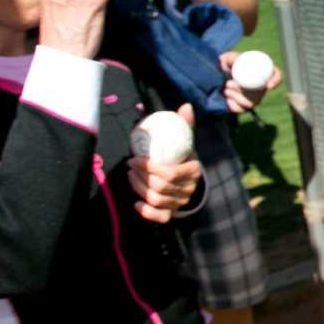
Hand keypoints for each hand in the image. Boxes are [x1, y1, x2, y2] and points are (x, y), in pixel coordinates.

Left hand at [128, 104, 201, 223]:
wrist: (187, 178)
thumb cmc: (182, 155)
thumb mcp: (185, 139)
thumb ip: (185, 124)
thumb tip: (185, 106)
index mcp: (194, 171)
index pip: (170, 173)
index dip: (148, 168)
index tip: (133, 159)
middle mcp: (189, 189)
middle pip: (160, 187)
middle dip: (140, 176)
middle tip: (129, 166)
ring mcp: (180, 202)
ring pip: (156, 200)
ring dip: (139, 188)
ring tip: (130, 177)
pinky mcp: (172, 213)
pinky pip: (160, 217)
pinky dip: (146, 211)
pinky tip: (136, 203)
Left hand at [217, 50, 279, 113]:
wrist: (211, 76)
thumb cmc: (223, 64)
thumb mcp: (228, 58)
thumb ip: (235, 58)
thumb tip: (241, 61)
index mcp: (261, 72)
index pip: (276, 75)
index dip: (276, 80)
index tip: (268, 85)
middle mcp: (260, 86)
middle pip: (261, 93)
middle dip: (245, 91)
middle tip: (228, 83)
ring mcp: (253, 98)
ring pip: (252, 103)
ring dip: (237, 97)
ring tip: (225, 89)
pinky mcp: (244, 108)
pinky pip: (242, 110)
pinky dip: (233, 105)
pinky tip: (226, 99)